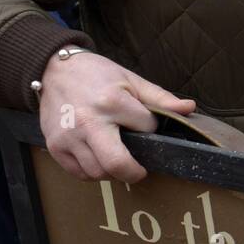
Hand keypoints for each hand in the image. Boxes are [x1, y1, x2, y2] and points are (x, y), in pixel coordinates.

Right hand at [39, 51, 195, 182]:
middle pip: (117, 165)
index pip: (146, 129)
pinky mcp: (55, 146)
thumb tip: (190, 108)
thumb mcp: (131, 80)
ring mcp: (68, 137)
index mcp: (112, 102)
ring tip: (117, 157)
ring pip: (98, 173)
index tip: (145, 126)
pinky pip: (79, 174)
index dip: (150, 129)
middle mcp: (88, 122)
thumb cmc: (96, 74)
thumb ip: (161, 98)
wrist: (54, 70)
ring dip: (113, 172)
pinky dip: (93, 172)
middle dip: (134, 172)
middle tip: (140, 169)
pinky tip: (99, 158)